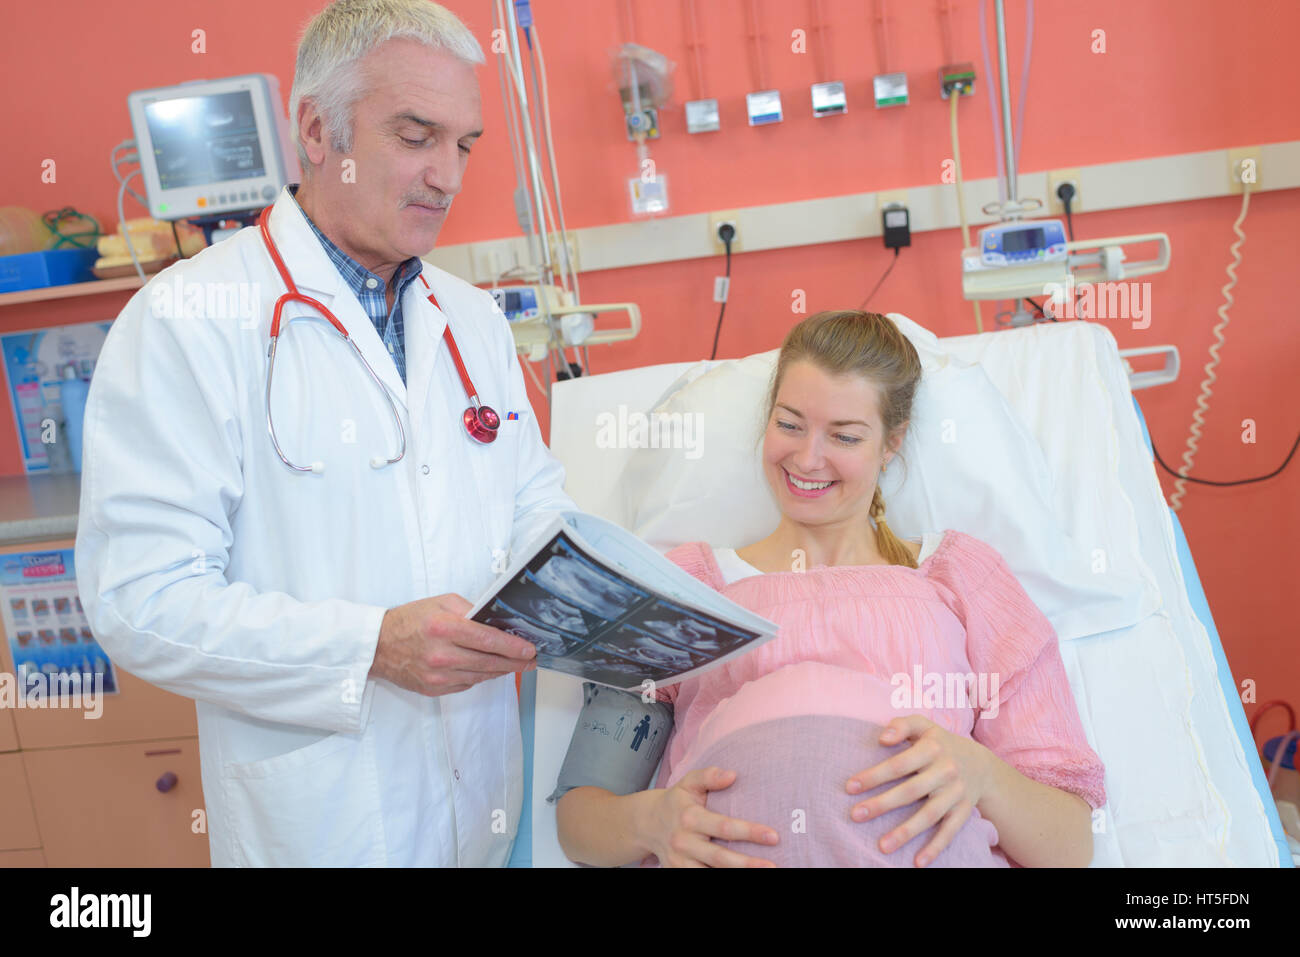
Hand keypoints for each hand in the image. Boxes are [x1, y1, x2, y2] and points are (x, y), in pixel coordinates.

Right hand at [369, 593, 536, 696]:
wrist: (378, 645)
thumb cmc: (410, 620)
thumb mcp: (440, 602)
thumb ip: (470, 610)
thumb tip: (496, 622)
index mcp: (444, 628)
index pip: (488, 640)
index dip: (513, 646)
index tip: (529, 649)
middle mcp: (441, 654)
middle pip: (489, 662)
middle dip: (515, 661)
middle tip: (531, 660)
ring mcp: (437, 676)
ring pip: (480, 676)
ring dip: (501, 670)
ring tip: (516, 665)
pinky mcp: (434, 689)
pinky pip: (466, 684)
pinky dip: (480, 676)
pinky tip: (489, 670)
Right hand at [640, 768, 780, 867]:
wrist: (646, 823)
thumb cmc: (676, 801)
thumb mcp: (689, 782)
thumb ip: (709, 776)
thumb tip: (733, 775)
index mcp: (690, 818)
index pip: (724, 827)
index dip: (749, 832)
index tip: (773, 836)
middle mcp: (684, 842)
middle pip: (720, 857)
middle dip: (747, 864)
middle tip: (772, 866)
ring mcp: (680, 862)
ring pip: (710, 873)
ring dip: (735, 875)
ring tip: (761, 875)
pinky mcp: (677, 872)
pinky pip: (699, 878)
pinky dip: (718, 879)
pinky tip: (741, 878)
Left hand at [845, 715, 993, 866]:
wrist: (982, 764)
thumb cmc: (939, 743)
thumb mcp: (923, 725)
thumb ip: (901, 725)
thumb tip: (881, 737)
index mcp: (932, 748)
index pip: (899, 763)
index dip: (875, 775)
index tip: (850, 787)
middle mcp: (946, 771)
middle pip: (911, 791)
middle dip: (882, 804)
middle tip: (856, 815)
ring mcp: (956, 793)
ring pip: (929, 815)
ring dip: (905, 832)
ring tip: (882, 847)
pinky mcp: (963, 811)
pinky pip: (949, 831)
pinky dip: (935, 848)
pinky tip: (917, 862)